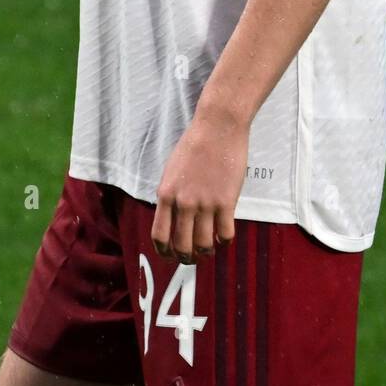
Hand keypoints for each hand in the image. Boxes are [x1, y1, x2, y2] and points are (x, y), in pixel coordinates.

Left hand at [152, 110, 248, 263]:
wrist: (218, 127)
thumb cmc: (195, 144)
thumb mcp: (172, 170)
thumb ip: (170, 194)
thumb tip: (172, 217)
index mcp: (166, 194)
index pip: (159, 235)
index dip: (164, 252)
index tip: (170, 255)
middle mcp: (183, 202)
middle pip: (181, 246)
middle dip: (186, 258)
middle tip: (192, 258)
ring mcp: (205, 203)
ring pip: (203, 245)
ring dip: (206, 252)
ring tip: (209, 249)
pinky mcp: (226, 201)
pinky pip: (225, 234)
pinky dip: (224, 242)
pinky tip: (224, 237)